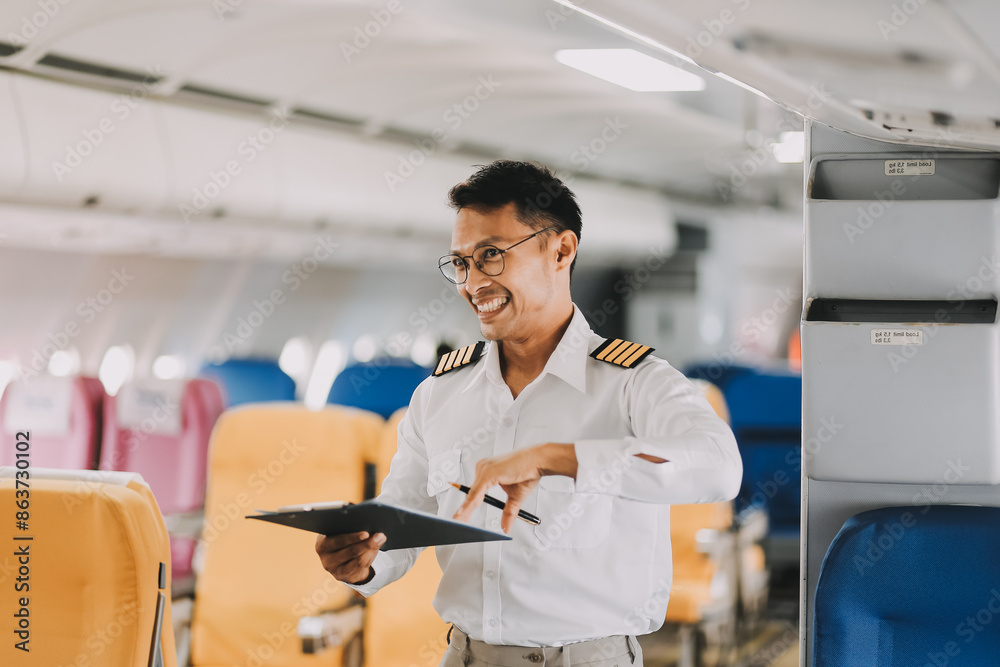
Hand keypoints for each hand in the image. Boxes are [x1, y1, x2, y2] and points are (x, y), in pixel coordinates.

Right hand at [315, 531, 384, 583]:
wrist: (342, 557)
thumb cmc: (342, 539)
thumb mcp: (342, 532)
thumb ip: (352, 528)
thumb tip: (369, 528)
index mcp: (322, 545)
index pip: (336, 541)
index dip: (352, 537)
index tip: (366, 533)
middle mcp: (326, 560)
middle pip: (349, 552)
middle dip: (366, 543)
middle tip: (379, 535)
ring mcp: (336, 571)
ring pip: (357, 561)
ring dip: (371, 550)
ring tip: (380, 539)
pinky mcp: (346, 579)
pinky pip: (361, 569)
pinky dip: (370, 557)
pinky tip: (376, 549)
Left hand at [453, 443, 576, 532]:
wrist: (538, 461)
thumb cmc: (528, 472)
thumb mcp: (515, 497)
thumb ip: (508, 512)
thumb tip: (505, 527)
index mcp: (487, 471)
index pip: (475, 492)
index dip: (467, 506)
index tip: (461, 517)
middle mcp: (483, 468)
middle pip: (471, 493)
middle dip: (464, 510)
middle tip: (455, 522)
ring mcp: (484, 469)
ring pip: (473, 494)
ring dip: (465, 509)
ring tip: (458, 521)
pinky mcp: (488, 472)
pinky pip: (477, 492)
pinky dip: (470, 503)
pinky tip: (464, 512)